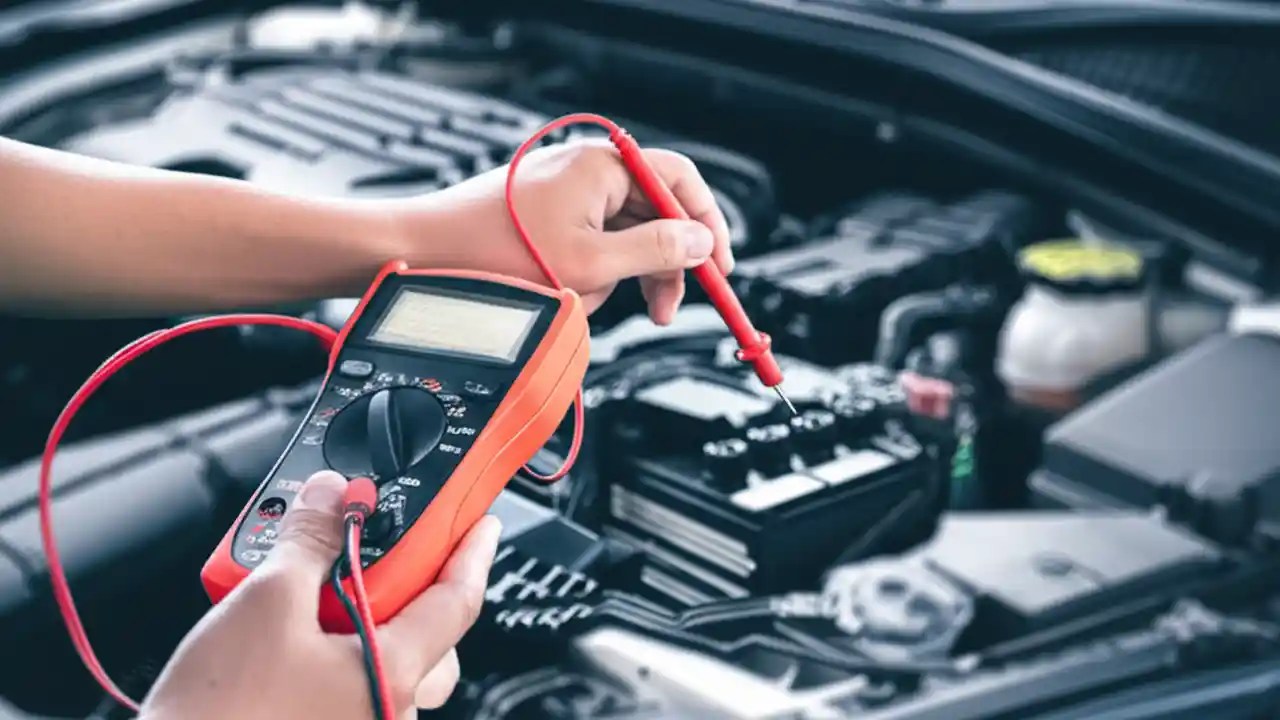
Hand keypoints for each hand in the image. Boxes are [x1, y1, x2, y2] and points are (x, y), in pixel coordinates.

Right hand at [139, 472, 501, 719]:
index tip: (481, 525)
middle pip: (428, 636)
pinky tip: (292, 632)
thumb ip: (309, 540)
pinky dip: (334, 651)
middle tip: (373, 549)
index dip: (471, 553)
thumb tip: (332, 497)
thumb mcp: (266, 600)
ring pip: (386, 663)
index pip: (457, 601)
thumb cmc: (218, 713)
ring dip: (362, 620)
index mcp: (392, 675)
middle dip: (406, 588)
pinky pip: (349, 686)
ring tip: (314, 588)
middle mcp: (388, 713)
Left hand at [381, 138, 733, 323]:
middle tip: (666, 308)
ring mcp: (568, 190)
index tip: (719, 268)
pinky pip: (593, 241)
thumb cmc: (496, 254)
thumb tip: (702, 243)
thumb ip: (657, 253)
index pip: (680, 182)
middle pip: (656, 212)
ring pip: (625, 233)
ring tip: (596, 301)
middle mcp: (588, 169)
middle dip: (665, 263)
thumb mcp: (591, 264)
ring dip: (624, 274)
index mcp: (604, 165)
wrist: (425, 254)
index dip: (707, 226)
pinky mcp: (549, 213)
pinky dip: (596, 271)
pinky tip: (575, 293)